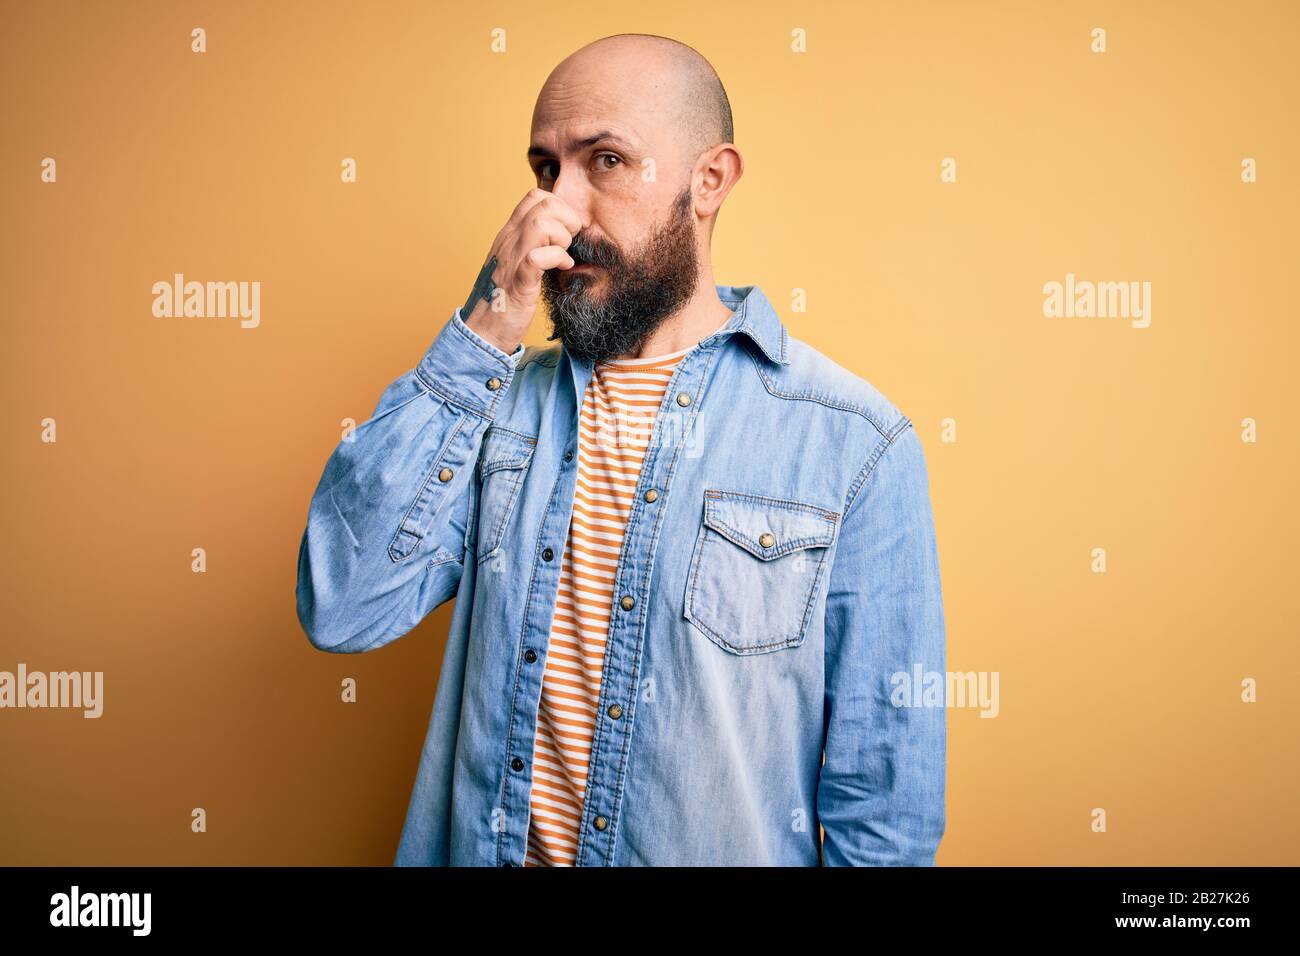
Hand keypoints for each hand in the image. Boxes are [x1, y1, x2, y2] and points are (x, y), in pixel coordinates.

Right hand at [462, 189, 582, 353]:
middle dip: (566, 218)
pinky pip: (538, 257)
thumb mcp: (517, 263)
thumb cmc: (504, 300)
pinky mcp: (519, 283)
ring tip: (564, 255)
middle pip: (542, 203)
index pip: (534, 197)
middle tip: (570, 243)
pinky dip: (558, 259)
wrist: (483, 331)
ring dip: (562, 237)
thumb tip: (560, 235)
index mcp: (509, 235)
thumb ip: (532, 245)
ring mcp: (512, 260)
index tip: (568, 230)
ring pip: (542, 223)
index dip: (559, 207)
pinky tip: (563, 269)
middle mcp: (508, 241)